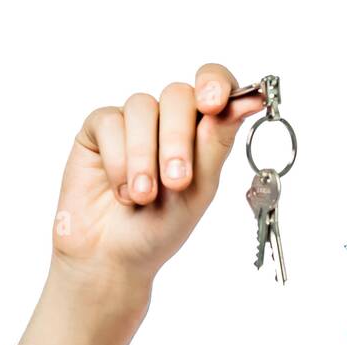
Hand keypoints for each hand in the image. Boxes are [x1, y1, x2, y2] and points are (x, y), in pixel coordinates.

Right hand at [49, 62, 265, 294]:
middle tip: (176, 182)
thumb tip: (248, 100)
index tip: (214, 103)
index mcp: (200, 132)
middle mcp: (167, 120)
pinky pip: (109, 122)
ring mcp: (132, 122)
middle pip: (178, 95)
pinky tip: (121, 191)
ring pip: (141, 107)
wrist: (113, 258)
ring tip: (144, 197)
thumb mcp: (199, 191)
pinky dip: (118, 161)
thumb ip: (217, 143)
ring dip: (144, 157)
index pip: (214, 86)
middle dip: (178, 139)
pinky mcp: (98, 129)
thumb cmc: (159, 229)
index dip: (216, 84)